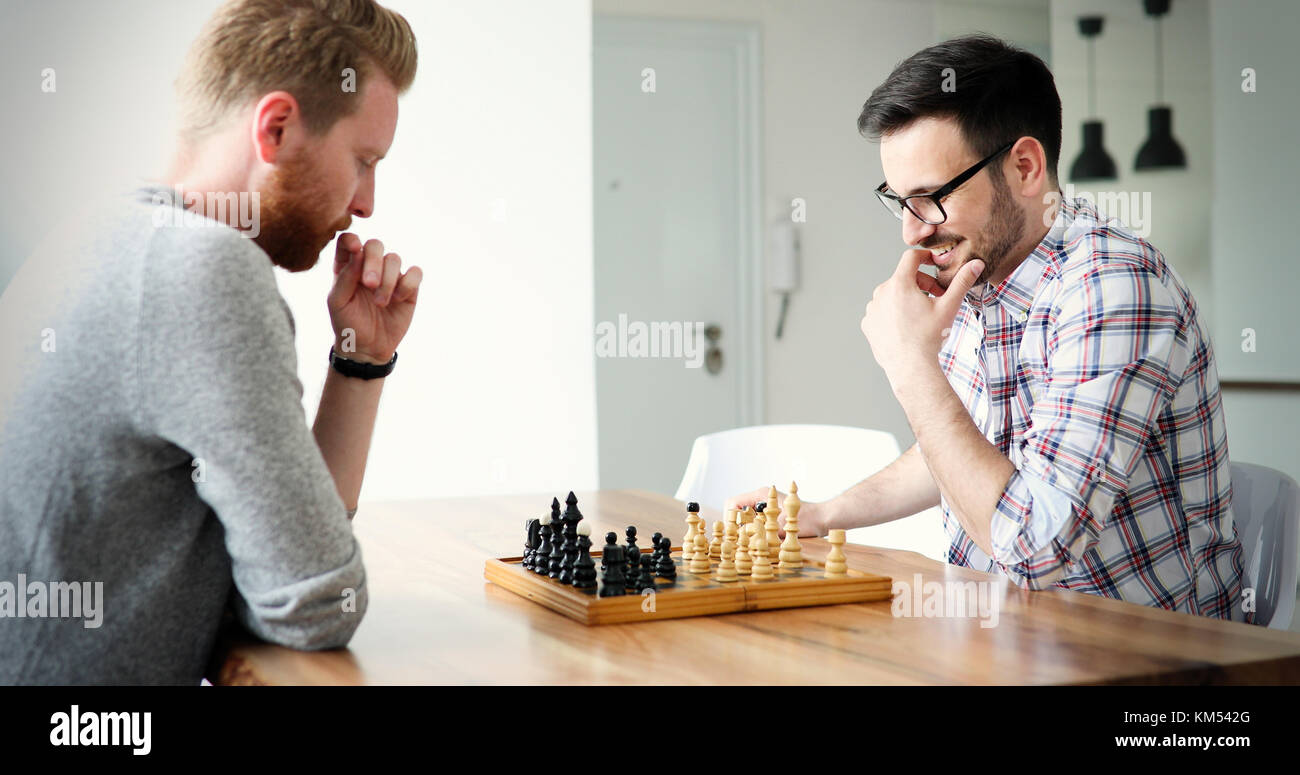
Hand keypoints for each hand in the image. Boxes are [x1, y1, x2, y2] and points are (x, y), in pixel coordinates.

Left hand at [328, 234, 422, 363]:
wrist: (367, 349)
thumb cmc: (347, 323)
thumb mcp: (337, 302)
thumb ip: (345, 276)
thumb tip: (359, 251)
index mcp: (347, 266)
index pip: (349, 240)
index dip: (352, 240)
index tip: (355, 250)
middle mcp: (369, 266)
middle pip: (375, 245)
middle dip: (374, 262)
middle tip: (369, 284)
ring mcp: (391, 276)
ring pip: (395, 259)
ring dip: (388, 280)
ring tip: (380, 302)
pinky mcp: (409, 288)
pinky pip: (415, 273)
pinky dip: (408, 284)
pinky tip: (398, 300)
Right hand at [724, 487, 826, 537]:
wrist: (824, 519)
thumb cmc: (807, 519)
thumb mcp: (782, 526)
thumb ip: (763, 530)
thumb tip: (746, 538)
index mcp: (761, 495)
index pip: (733, 503)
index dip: (729, 518)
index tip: (734, 532)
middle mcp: (761, 500)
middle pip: (737, 511)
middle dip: (737, 526)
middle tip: (743, 540)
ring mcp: (766, 508)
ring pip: (745, 519)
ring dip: (747, 531)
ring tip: (754, 541)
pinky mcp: (771, 517)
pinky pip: (755, 524)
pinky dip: (756, 533)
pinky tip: (764, 541)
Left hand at [860, 249, 982, 388]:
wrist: (911, 367)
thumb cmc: (930, 337)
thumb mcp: (949, 307)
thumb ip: (962, 282)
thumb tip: (976, 263)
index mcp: (900, 284)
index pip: (910, 258)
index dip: (924, 257)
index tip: (933, 263)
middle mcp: (881, 293)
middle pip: (903, 278)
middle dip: (921, 284)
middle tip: (936, 298)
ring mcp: (872, 309)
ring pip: (891, 295)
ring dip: (906, 299)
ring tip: (920, 316)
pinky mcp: (867, 324)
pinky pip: (881, 311)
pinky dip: (893, 314)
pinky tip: (906, 327)